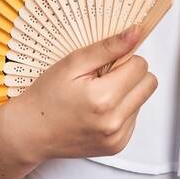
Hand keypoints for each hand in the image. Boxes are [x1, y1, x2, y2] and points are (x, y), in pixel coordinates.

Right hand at [8, 24, 158, 161]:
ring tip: (97, 96)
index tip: (105, 64)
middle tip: (103, 78)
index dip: (124, 59)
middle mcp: (114, 122)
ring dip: (126, 93)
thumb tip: (136, 33)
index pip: (141, 66)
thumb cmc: (47, 96)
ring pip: (142, 100)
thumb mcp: (73, 63)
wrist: (30, 132)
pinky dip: (121, 110)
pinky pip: (134, 118)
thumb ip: (108, 47)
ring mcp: (117, 137)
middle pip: (149, 84)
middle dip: (130, 75)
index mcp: (104, 98)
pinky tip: (98, 111)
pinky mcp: (117, 146)